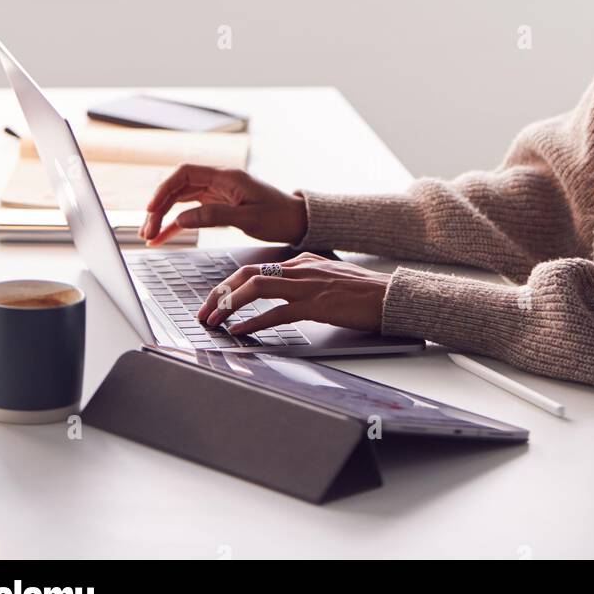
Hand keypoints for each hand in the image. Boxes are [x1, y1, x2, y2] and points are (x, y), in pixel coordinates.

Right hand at [138, 166, 306, 247]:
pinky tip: (163, 237)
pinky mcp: (219, 205)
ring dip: (164, 217)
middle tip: (147, 230)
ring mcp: (217, 193)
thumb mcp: (247, 218)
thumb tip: (182, 218)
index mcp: (226, 177)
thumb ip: (213, 216)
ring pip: (181, 200)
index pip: (185, 173)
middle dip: (159, 208)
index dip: (164, 189)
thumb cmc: (279, 217)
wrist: (298, 221)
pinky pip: (192, 212)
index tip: (151, 208)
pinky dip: (177, 224)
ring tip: (149, 236)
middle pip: (179, 188)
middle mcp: (219, 181)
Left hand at [197, 253, 390, 335]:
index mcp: (302, 261)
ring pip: (256, 288)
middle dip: (219, 293)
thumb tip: (281, 299)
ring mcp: (307, 285)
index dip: (229, 285)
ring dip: (228, 305)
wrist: (390, 295)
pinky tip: (239, 332)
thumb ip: (305, 282)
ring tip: (213, 322)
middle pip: (247, 274)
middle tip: (203, 312)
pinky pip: (276, 313)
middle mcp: (300, 268)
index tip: (213, 300)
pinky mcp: (316, 304)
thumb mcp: (328, 279)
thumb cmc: (364, 293)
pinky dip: (253, 323)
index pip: (255, 269)